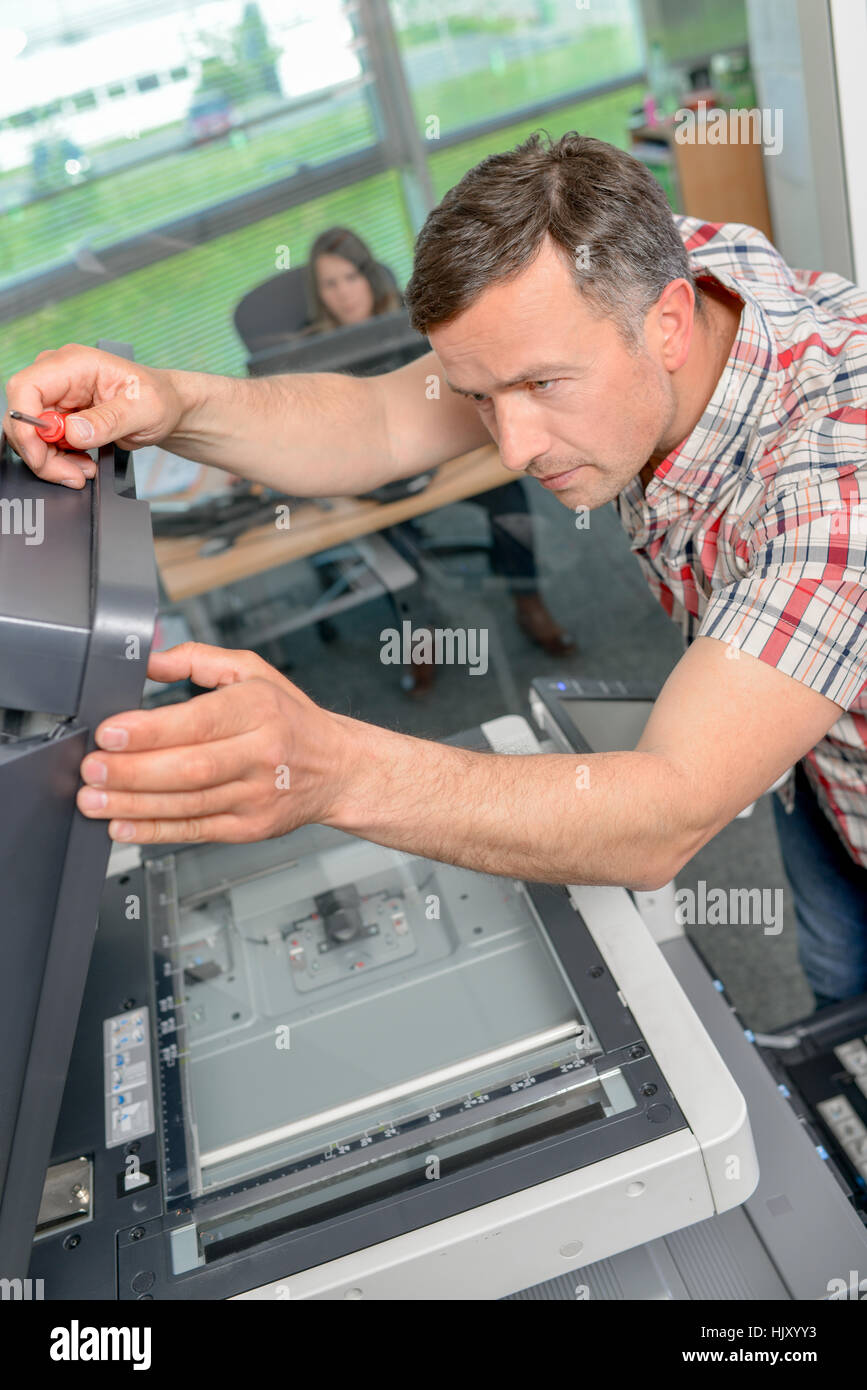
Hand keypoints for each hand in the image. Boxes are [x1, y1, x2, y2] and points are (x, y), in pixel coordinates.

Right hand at [3, 343, 184, 488]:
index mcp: (74, 364)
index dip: (26, 424)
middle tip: (71, 474)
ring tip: (85, 470)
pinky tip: (83, 464)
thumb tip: (72, 432)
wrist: (165, 409)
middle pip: (23, 417)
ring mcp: (57, 398)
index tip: (42, 454)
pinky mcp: (59, 418)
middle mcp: (58, 378)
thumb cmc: (158, 399)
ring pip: (31, 436)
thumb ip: (107, 421)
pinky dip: (60, 461)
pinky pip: (44, 444)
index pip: (26, 388)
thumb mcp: (142, 410)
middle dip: (40, 453)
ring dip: (53, 462)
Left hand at [76, 643, 349, 843]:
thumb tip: (147, 660)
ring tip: (93, 800)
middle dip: (133, 771)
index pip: (200, 722)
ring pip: (189, 804)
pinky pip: (196, 831)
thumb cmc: (290, 718)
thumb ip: (196, 659)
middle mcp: (261, 753)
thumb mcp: (252, 671)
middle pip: (190, 768)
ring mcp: (257, 795)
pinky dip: (156, 832)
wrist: (338, 768)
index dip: (151, 731)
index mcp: (259, 709)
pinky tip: (124, 826)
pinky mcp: (250, 828)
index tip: (110, 732)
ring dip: (134, 804)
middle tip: (92, 769)